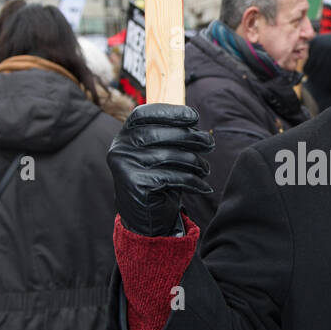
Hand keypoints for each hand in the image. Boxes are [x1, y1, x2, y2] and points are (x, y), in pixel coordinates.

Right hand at [106, 103, 213, 236]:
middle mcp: (120, 148)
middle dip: (190, 137)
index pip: (144, 114)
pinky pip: (172, 177)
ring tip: (205, 169)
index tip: (194, 117)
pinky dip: (192, 181)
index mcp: (124, 135)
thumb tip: (193, 121)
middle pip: (159, 133)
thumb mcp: (161, 153)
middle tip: (210, 143)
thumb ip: (170, 135)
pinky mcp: (136, 184)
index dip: (170, 112)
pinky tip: (202, 186)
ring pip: (169, 155)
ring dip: (194, 162)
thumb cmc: (158, 179)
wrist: (146, 217)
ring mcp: (125, 166)